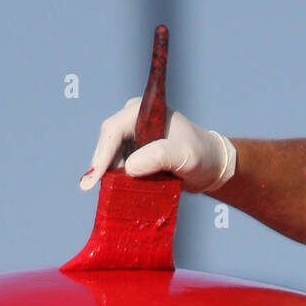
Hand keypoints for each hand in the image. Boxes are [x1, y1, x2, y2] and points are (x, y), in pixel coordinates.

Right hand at [79, 98, 236, 193]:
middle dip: (102, 168)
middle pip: (107, 144)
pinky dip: (118, 179)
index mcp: (143, 111)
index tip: (93, 179)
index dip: (101, 155)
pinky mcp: (134, 152)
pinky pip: (119, 166)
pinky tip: (120, 192)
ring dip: (111, 176)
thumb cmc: (202, 156)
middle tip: (95, 190)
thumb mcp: (184, 155)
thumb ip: (159, 157)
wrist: (212, 166)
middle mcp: (133, 120)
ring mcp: (132, 137)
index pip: (113, 130)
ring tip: (117, 194)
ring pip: (111, 158)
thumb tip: (130, 167)